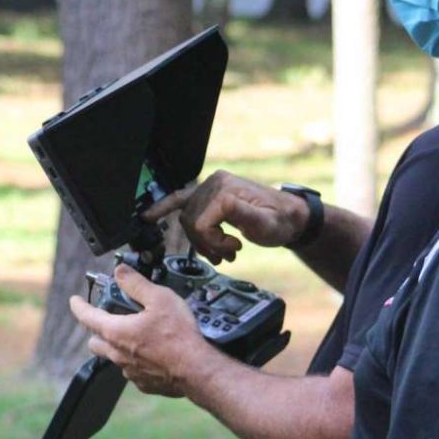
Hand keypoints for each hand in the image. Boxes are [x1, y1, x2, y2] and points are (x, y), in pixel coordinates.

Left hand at [69, 264, 213, 395]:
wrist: (196, 369)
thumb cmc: (178, 334)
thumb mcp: (160, 298)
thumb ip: (136, 284)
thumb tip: (120, 272)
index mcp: (116, 331)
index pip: (87, 316)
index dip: (79, 306)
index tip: (75, 301)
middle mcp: (117, 353)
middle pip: (95, 341)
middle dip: (96, 330)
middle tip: (108, 320)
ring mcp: (130, 370)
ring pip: (114, 357)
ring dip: (118, 346)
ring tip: (135, 336)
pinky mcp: (144, 383)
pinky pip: (133, 370)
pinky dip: (137, 360)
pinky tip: (153, 353)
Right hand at [141, 170, 309, 263]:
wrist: (290, 218)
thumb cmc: (281, 222)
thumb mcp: (267, 224)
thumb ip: (246, 215)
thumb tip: (225, 205)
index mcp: (226, 190)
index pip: (200, 222)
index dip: (211, 242)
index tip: (232, 250)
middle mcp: (215, 183)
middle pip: (190, 221)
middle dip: (206, 243)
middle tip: (228, 254)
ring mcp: (211, 187)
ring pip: (187, 219)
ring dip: (202, 240)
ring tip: (224, 251)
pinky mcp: (210, 193)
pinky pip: (180, 200)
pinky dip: (164, 207)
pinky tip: (147, 216)